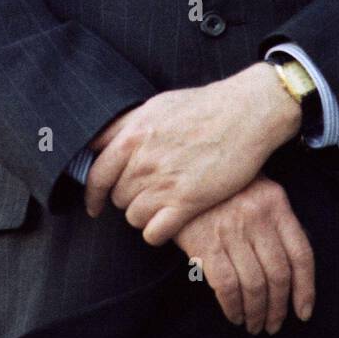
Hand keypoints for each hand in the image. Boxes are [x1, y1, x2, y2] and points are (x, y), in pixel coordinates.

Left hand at [84, 64, 301, 244]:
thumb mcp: (157, 105)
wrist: (246, 112)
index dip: (93, 194)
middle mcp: (143, 160)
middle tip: (147, 195)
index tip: (95, 205)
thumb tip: (101, 140)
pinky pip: (154, 232)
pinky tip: (169, 224)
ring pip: (134, 217)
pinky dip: (157, 232)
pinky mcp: (188, 201)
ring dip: (144, 215)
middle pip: (118, 197)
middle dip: (128, 199)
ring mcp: (164, 182)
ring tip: (162, 206)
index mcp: (132, 135)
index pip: (96, 175)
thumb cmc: (204, 106)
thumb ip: (127, 124)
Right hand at [174, 173, 314, 334]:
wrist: (180, 173)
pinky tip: (234, 315)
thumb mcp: (257, 191)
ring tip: (255, 325)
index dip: (306, 289)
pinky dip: (233, 307)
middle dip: (278, 308)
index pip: (301, 254)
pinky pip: (227, 286)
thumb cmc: (224, 187)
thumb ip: (277, 222)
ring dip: (257, 313)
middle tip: (274, 325)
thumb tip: (295, 270)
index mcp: (276, 202)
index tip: (303, 312)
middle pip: (278, 275)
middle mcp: (257, 216)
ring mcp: (231, 229)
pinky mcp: (205, 242)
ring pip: (254, 285)